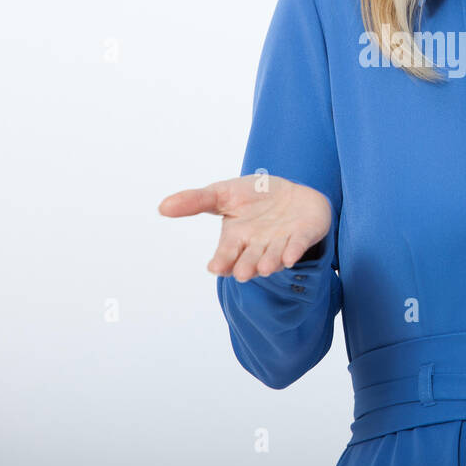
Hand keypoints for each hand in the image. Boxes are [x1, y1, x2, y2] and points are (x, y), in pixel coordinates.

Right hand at [158, 174, 332, 281]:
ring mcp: (281, 243)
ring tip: (264, 268)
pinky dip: (293, 251)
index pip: (227, 254)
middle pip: (250, 260)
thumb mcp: (222, 193)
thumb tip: (162, 207)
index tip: (216, 267)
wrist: (292, 192)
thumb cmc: (254, 197)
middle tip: (241, 273)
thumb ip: (195, 201)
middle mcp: (258, 246)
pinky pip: (298, 245)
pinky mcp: (303, 236)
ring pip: (274, 256)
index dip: (222, 261)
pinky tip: (290, 258)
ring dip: (270, 262)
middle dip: (246, 266)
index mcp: (236, 239)